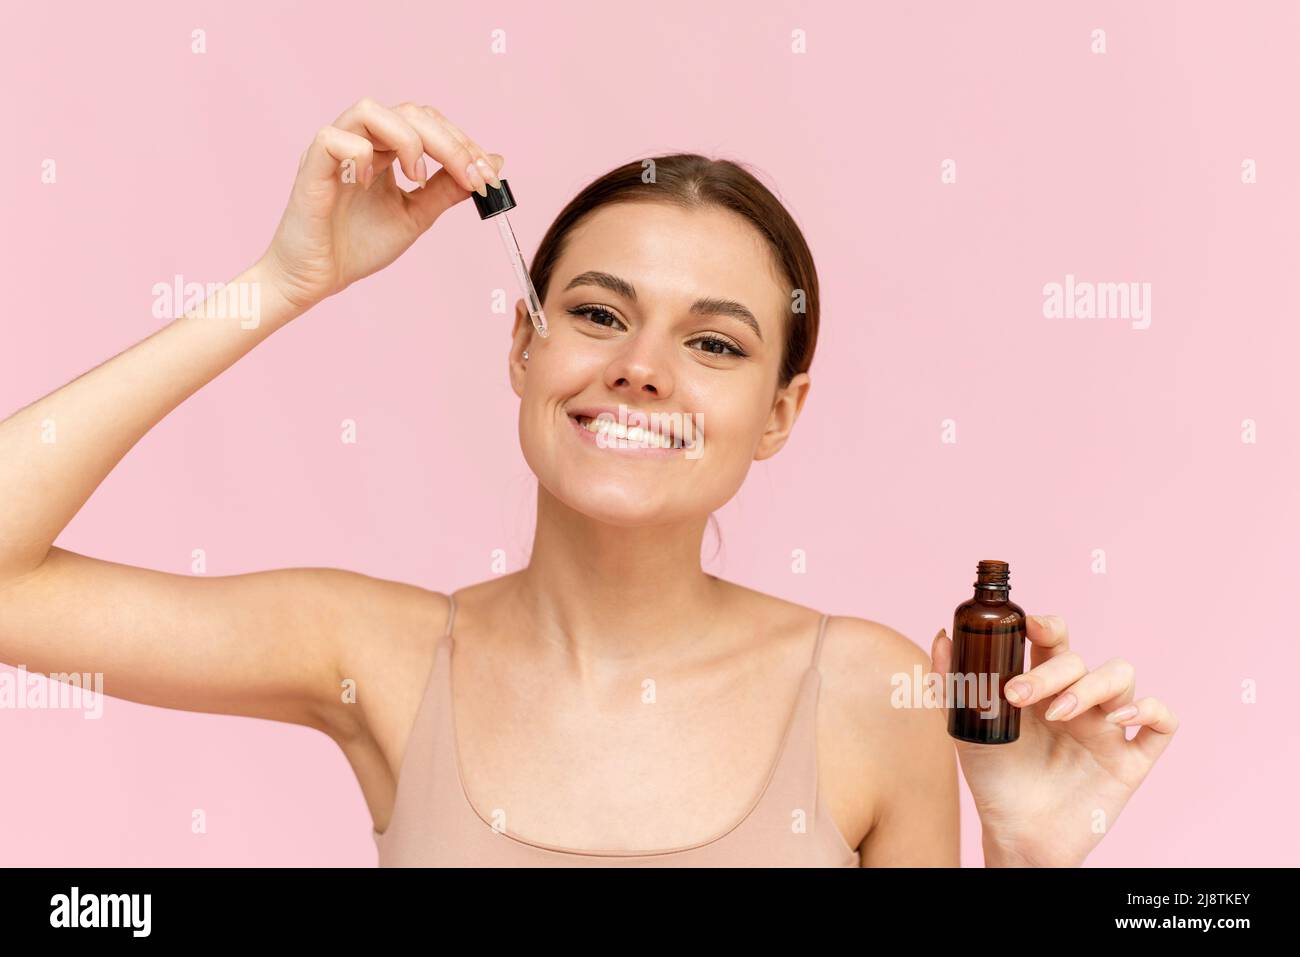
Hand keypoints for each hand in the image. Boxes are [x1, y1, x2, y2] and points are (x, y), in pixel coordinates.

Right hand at [257, 97, 504, 310]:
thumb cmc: (358, 245)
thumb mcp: (416, 216)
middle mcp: (361, 140)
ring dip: (407, 140)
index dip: (463, 143)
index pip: (429, 124)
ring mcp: (334, 150)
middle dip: (449, 143)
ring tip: (418, 178)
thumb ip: (448, 190)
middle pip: (410, 113)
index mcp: (386, 149)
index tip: (488, 176)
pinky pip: (334, 138)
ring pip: (370, 110)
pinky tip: (371, 183)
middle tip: (471, 177)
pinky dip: (361, 153)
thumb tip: (493, 164)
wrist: (317, 279)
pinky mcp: (311, 167)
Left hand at [930, 615, 1178, 866]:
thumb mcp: (966, 729)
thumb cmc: (993, 779)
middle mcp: (1077, 700)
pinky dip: (1150, 710)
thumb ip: (954, 684)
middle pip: (1079, 660)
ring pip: (1121, 677)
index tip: (1026, 627)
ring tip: (1059, 713)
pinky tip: (1118, 720)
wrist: (1014, 835)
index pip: (1054, 640)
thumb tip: (942, 636)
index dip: (1047, 625)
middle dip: (1050, 671)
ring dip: (1092, 686)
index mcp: (1042, 686)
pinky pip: (1163, 723)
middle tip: (1017, 695)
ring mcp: (1106, 728)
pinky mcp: (1129, 761)